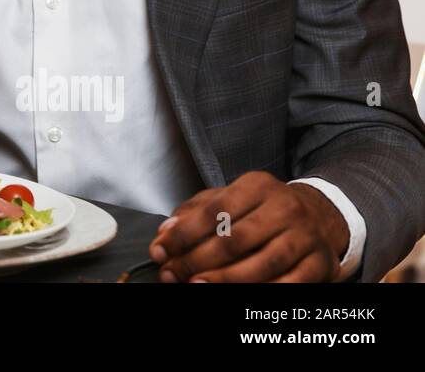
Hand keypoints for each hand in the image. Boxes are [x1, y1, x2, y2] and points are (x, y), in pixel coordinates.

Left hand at [148, 171, 349, 282]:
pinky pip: (289, 284)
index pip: (214, 211)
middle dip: (198, 260)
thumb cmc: (261, 210)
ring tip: (197, 285)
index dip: (184, 234)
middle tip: (174, 274)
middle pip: (235, 240)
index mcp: (257, 186)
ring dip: (225, 280)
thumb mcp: (229, 199)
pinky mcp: (320, 262)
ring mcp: (305, 236)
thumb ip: (193, 213)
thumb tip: (165, 234)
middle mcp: (284, 207)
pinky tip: (237, 294)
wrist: (319, 217)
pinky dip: (261, 291)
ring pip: (261, 264)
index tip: (161, 250)